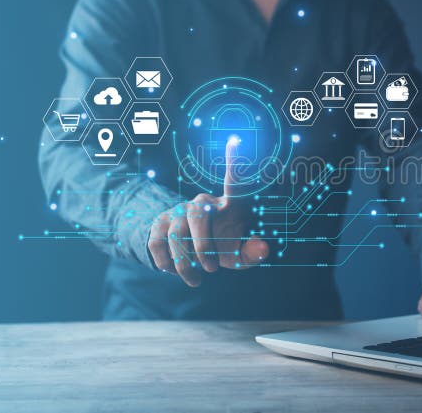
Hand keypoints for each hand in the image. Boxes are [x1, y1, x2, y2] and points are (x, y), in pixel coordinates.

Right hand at [146, 139, 268, 286]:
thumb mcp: (240, 254)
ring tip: (195, 279)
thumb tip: (264, 248)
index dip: (235, 163)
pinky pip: (157, 241)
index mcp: (230, 205)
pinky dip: (165, 261)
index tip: (236, 141)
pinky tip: (174, 270)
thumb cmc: (224, 247)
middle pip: (198, 213)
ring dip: (185, 261)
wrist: (192, 252)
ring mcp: (179, 210)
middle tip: (212, 270)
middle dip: (203, 246)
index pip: (235, 182)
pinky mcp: (160, 223)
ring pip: (175, 232)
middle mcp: (203, 202)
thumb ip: (252, 253)